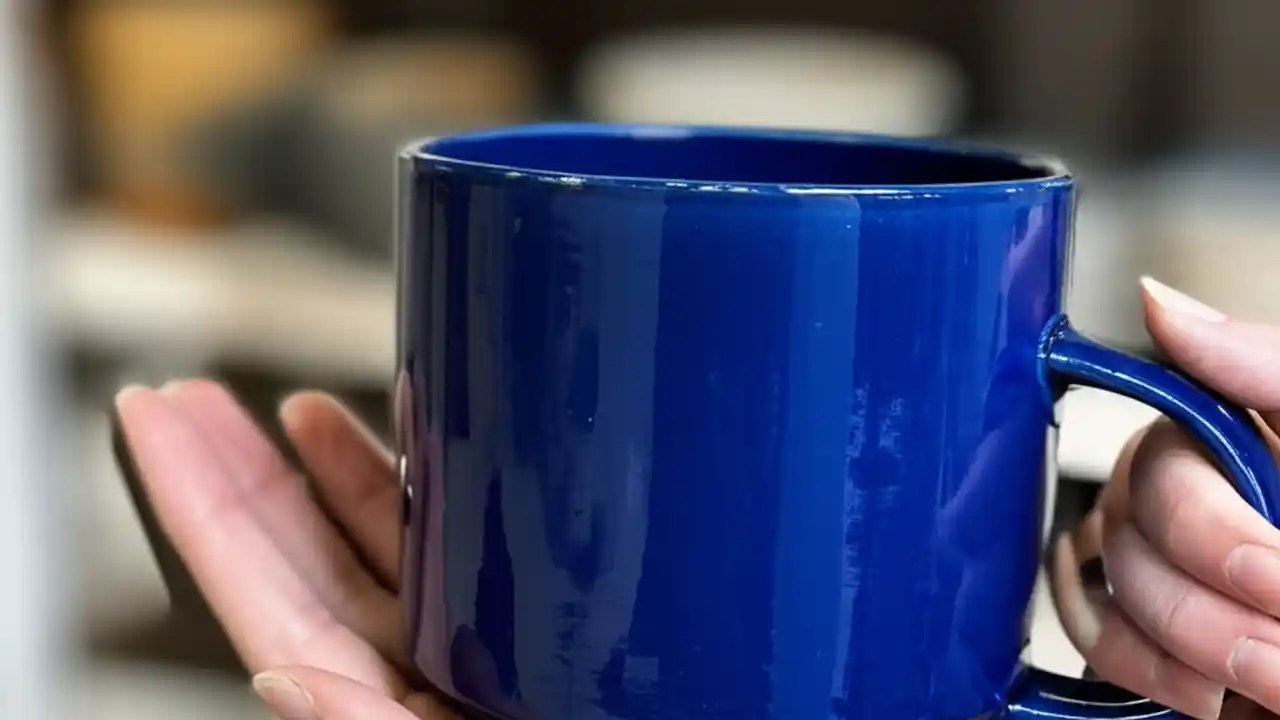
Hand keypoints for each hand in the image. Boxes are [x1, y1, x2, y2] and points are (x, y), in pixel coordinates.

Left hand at [115, 381, 453, 718]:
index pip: (257, 594)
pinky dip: (412, 485)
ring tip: (294, 403)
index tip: (152, 426)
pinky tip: (402, 438)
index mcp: (374, 698)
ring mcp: (448, 643)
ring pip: (362, 540)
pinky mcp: (503, 621)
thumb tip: (286, 677)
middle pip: (291, 556)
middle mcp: (398, 667)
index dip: (198, 505)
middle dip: (235, 470)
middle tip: (187, 398)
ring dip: (323, 464)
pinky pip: (443, 541)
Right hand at [1053, 278, 1279, 719]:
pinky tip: (1215, 695)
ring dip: (1185, 657)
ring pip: (1104, 602)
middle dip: (1213, 616)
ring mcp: (1146, 565)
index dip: (1215, 538)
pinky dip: (1149, 674)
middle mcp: (1163, 497)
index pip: (1162, 483)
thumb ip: (1259, 365)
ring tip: (1270, 684)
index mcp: (1209, 442)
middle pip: (1125, 550)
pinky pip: (1098, 645)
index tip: (1276, 582)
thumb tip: (1159, 301)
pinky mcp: (1143, 631)